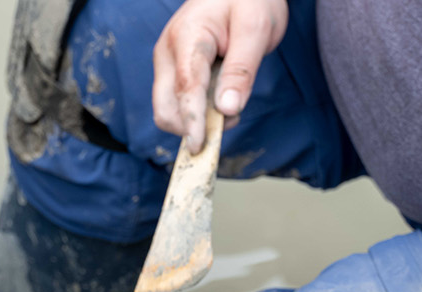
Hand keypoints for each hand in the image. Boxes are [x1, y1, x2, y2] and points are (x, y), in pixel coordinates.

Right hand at [152, 0, 287, 153]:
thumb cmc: (250, 0)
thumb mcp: (256, 30)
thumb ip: (241, 71)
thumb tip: (228, 110)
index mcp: (186, 37)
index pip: (185, 88)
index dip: (192, 120)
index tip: (199, 146)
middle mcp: (168, 52)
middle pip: (165, 108)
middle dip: (193, 126)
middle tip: (232, 117)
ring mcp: (168, 63)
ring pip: (170, 110)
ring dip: (198, 121)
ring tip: (231, 100)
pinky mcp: (174, 72)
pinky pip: (179, 104)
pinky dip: (199, 113)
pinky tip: (222, 97)